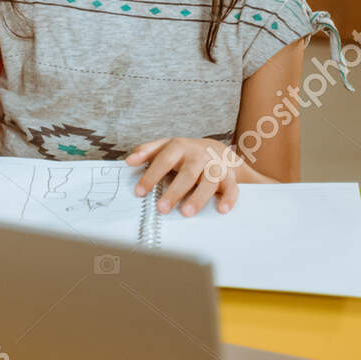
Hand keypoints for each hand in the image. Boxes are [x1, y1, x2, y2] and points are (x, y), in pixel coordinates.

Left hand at [125, 137, 239, 215]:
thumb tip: (129, 160)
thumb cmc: (184, 153)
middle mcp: (198, 156)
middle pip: (187, 173)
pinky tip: (221, 209)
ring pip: (209, 181)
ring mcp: (215, 166)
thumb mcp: (165, 146)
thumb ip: (146, 151)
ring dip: (198, 197)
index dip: (151, 176)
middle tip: (161, 208)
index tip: (139, 192)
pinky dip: (228, 199)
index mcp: (179, 147)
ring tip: (186, 213)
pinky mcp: (229, 177)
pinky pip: (232, 188)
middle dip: (174, 191)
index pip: (163, 160)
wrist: (217, 150)